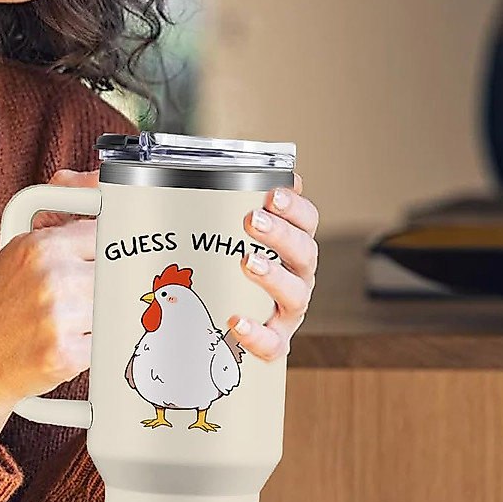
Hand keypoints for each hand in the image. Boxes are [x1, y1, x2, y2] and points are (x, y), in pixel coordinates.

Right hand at [0, 167, 97, 456]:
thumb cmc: (1, 306)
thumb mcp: (21, 250)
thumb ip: (61, 218)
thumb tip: (101, 180)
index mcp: (38, 245)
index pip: (105, 233)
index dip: (114, 250)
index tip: (118, 260)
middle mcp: (48, 275)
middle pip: (115, 272)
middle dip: (110, 288)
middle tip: (94, 300)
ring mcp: (57, 315)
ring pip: (115, 307)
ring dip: (105, 318)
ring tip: (78, 324)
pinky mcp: (64, 353)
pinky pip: (108, 343)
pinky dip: (99, 347)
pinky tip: (76, 345)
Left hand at [229, 171, 319, 360]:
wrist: (221, 323)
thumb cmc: (226, 270)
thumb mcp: (221, 234)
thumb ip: (219, 204)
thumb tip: (196, 158)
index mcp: (291, 246)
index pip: (306, 220)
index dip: (295, 206)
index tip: (273, 194)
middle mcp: (298, 275)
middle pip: (305, 252)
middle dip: (282, 234)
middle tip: (253, 221)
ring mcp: (289, 310)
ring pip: (296, 293)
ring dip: (274, 276)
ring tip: (248, 262)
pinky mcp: (275, 341)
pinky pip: (274, 343)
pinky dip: (258, 334)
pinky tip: (236, 322)